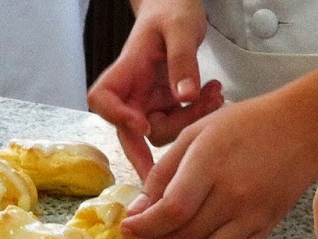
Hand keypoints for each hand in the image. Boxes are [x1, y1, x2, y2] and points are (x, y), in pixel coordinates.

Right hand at [87, 0, 223, 177]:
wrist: (177, 7)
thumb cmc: (172, 10)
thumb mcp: (180, 29)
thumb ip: (183, 60)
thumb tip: (186, 95)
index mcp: (125, 71)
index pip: (103, 101)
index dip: (118, 118)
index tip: (144, 125)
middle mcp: (132, 93)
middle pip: (133, 132)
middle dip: (162, 142)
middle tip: (193, 146)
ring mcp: (148, 103)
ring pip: (162, 133)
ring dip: (190, 121)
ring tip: (214, 94)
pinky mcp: (166, 107)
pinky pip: (179, 125)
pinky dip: (198, 115)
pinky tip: (214, 95)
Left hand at [104, 65, 317, 238]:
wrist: (302, 128)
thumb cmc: (244, 125)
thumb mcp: (195, 134)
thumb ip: (163, 173)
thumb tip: (137, 213)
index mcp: (210, 164)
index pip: (171, 211)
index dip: (144, 228)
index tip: (125, 230)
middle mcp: (232, 195)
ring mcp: (252, 216)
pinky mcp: (266, 229)